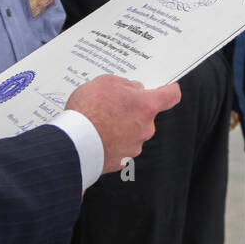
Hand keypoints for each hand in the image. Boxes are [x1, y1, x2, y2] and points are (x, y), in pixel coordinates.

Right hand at [66, 74, 181, 175]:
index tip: (166, 88)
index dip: (169, 90)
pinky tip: (96, 136)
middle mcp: (145, 128)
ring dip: (121, 126)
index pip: (171, 96)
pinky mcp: (121, 161)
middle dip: (133, 109)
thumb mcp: (104, 82)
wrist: (73, 143)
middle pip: (147, 115)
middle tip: (112, 104)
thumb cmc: (88, 111)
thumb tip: (134, 89)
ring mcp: (134, 146)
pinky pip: (121, 147)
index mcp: (146, 106)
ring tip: (98, 121)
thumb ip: (125, 84)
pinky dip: (112, 141)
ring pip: (133, 131)